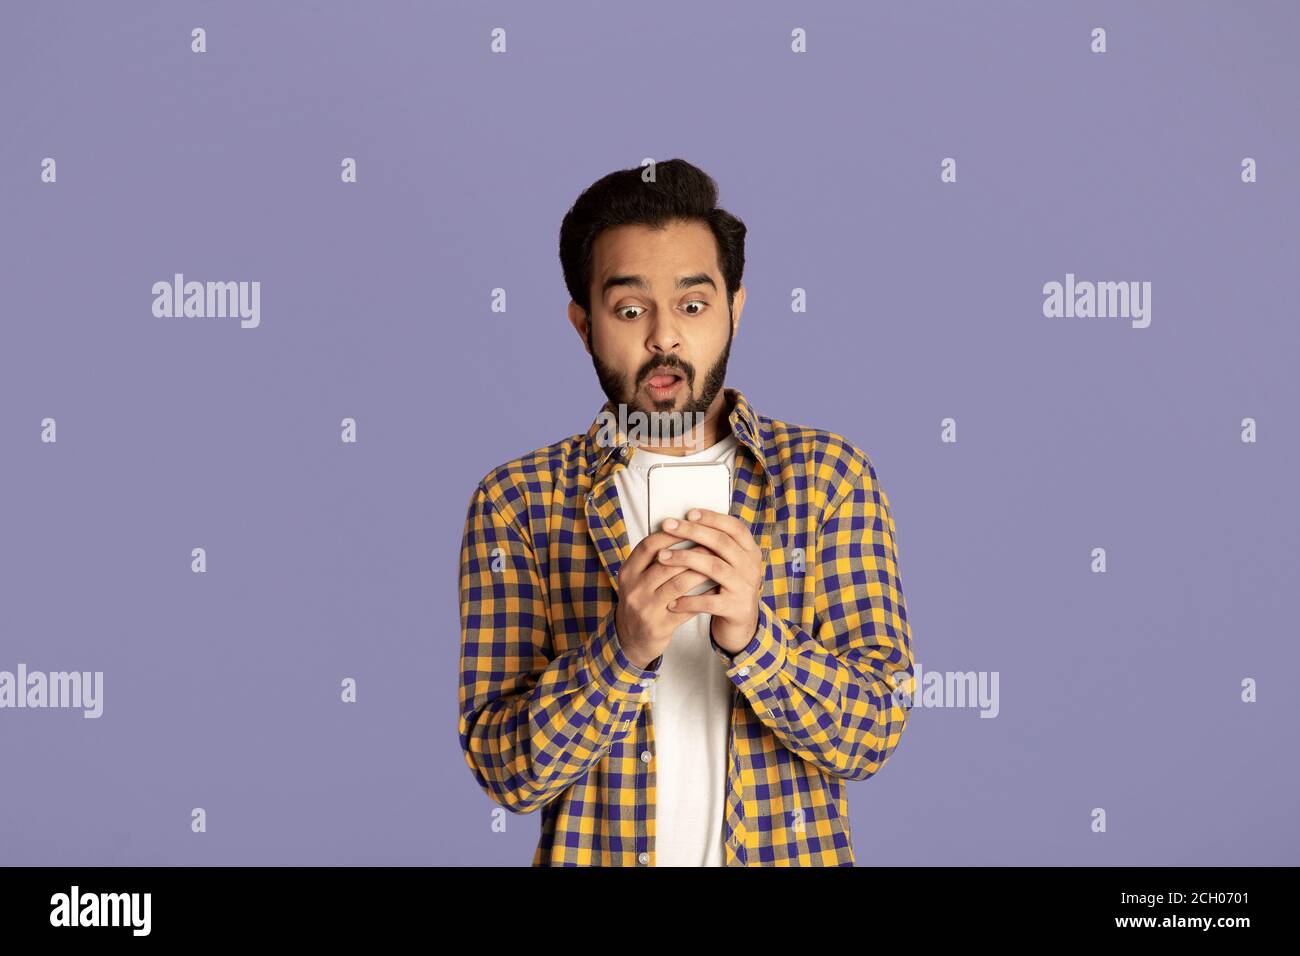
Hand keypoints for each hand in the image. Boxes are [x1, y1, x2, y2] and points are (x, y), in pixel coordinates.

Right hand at [614, 528, 714, 667]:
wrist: (630, 638)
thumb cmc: (641, 600)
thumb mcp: (637, 578)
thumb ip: (654, 559)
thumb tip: (684, 533)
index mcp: (628, 572)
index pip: (649, 546)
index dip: (670, 535)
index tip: (690, 526)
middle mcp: (634, 589)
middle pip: (667, 564)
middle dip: (693, 552)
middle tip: (713, 544)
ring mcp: (646, 609)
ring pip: (679, 584)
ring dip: (701, 572)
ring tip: (718, 564)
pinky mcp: (660, 626)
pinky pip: (687, 607)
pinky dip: (703, 596)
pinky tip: (715, 588)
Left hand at [654, 509, 764, 655]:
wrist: (741, 623)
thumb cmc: (728, 587)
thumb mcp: (729, 563)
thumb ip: (716, 546)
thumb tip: (686, 521)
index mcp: (750, 552)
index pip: (734, 527)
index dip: (712, 518)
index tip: (689, 513)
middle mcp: (751, 567)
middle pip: (721, 543)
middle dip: (692, 532)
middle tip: (668, 526)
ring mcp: (744, 588)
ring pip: (713, 568)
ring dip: (685, 559)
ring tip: (662, 558)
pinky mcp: (735, 608)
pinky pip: (708, 601)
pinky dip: (688, 601)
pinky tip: (672, 600)